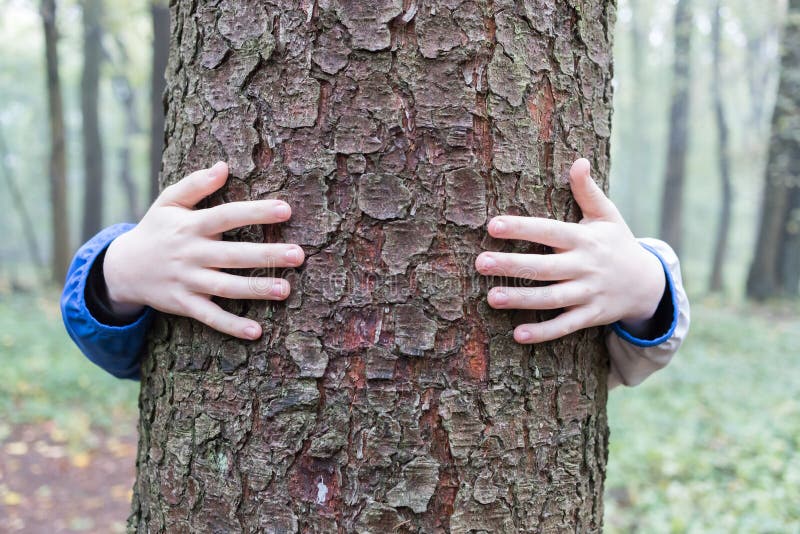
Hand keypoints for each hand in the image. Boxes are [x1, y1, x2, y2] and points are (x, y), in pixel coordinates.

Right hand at [103, 162, 304, 339]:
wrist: (122, 269)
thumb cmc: (156, 230)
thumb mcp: (168, 202)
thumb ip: (195, 184)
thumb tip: (223, 166)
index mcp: (191, 226)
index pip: (227, 216)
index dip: (255, 212)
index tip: (286, 209)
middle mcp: (191, 254)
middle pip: (232, 255)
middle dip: (266, 255)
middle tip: (298, 255)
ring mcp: (187, 281)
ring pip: (225, 287)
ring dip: (255, 290)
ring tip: (285, 289)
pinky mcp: (184, 305)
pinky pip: (210, 317)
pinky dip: (231, 326)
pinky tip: (256, 331)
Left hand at [475, 158, 664, 343]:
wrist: (649, 284)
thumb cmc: (617, 244)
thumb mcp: (608, 216)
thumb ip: (588, 191)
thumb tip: (578, 161)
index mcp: (585, 239)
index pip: (549, 231)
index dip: (522, 228)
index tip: (493, 225)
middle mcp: (585, 266)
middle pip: (544, 267)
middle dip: (512, 265)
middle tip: (480, 263)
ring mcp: (588, 293)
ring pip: (551, 299)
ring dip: (521, 299)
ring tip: (491, 297)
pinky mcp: (591, 316)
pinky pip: (565, 326)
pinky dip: (543, 332)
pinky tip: (517, 335)